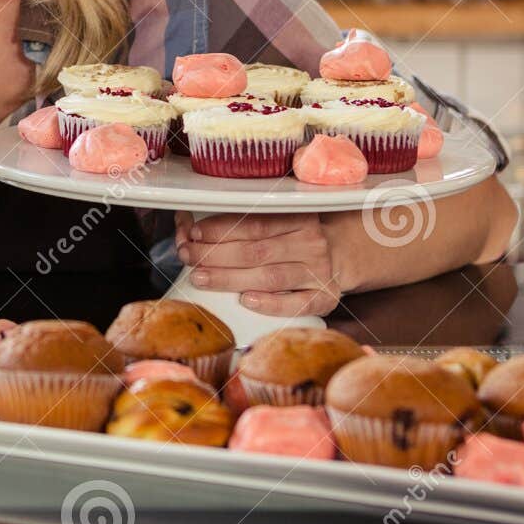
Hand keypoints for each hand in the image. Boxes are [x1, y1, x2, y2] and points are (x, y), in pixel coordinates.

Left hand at [174, 210, 343, 316]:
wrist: (338, 257)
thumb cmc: (293, 240)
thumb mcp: (276, 222)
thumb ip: (236, 222)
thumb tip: (185, 223)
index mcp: (299, 218)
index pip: (255, 223)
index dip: (221, 228)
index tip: (195, 233)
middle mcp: (311, 243)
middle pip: (256, 251)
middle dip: (215, 255)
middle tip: (188, 257)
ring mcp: (319, 272)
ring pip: (270, 277)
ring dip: (230, 278)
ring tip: (201, 278)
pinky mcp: (324, 299)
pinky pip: (296, 305)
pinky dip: (269, 304)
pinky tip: (245, 300)